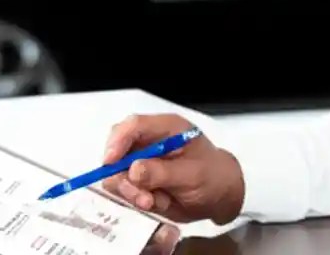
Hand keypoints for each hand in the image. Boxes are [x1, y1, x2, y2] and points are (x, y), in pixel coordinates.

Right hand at [101, 113, 245, 224]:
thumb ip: (162, 172)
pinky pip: (125, 192)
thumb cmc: (212, 176)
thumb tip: (133, 170)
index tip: (110, 163)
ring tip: (154, 203)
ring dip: (131, 193)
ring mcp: (141, 162)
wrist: (219, 196)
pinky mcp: (139, 182)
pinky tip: (159, 203)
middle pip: (117, 152)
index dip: (117, 141)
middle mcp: (148, 142)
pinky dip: (137, 201)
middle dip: (122, 178)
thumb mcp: (192, 174)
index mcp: (165, 128)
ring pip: (117, 175)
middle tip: (142, 198)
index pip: (133, 126)